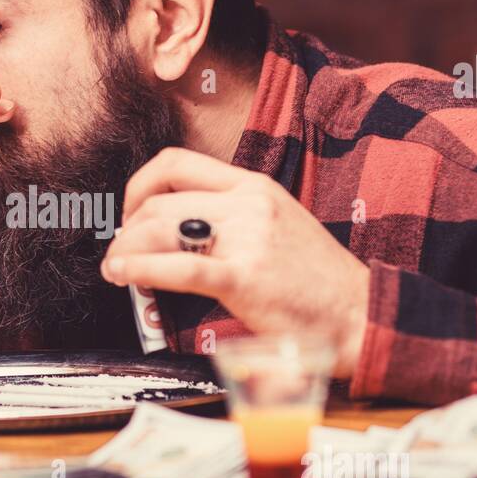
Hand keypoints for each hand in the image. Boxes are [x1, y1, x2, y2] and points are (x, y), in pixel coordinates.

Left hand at [100, 147, 369, 377]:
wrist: (360, 314)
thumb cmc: (315, 280)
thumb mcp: (276, 225)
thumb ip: (230, 219)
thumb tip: (174, 230)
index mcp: (254, 186)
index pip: (177, 163)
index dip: (138, 186)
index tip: (129, 213)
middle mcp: (248, 203)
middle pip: (160, 201)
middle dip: (126, 229)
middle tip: (119, 254)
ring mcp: (247, 238)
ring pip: (160, 228)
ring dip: (125, 250)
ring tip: (116, 270)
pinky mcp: (244, 278)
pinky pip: (178, 268)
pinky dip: (140, 270)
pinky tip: (123, 277)